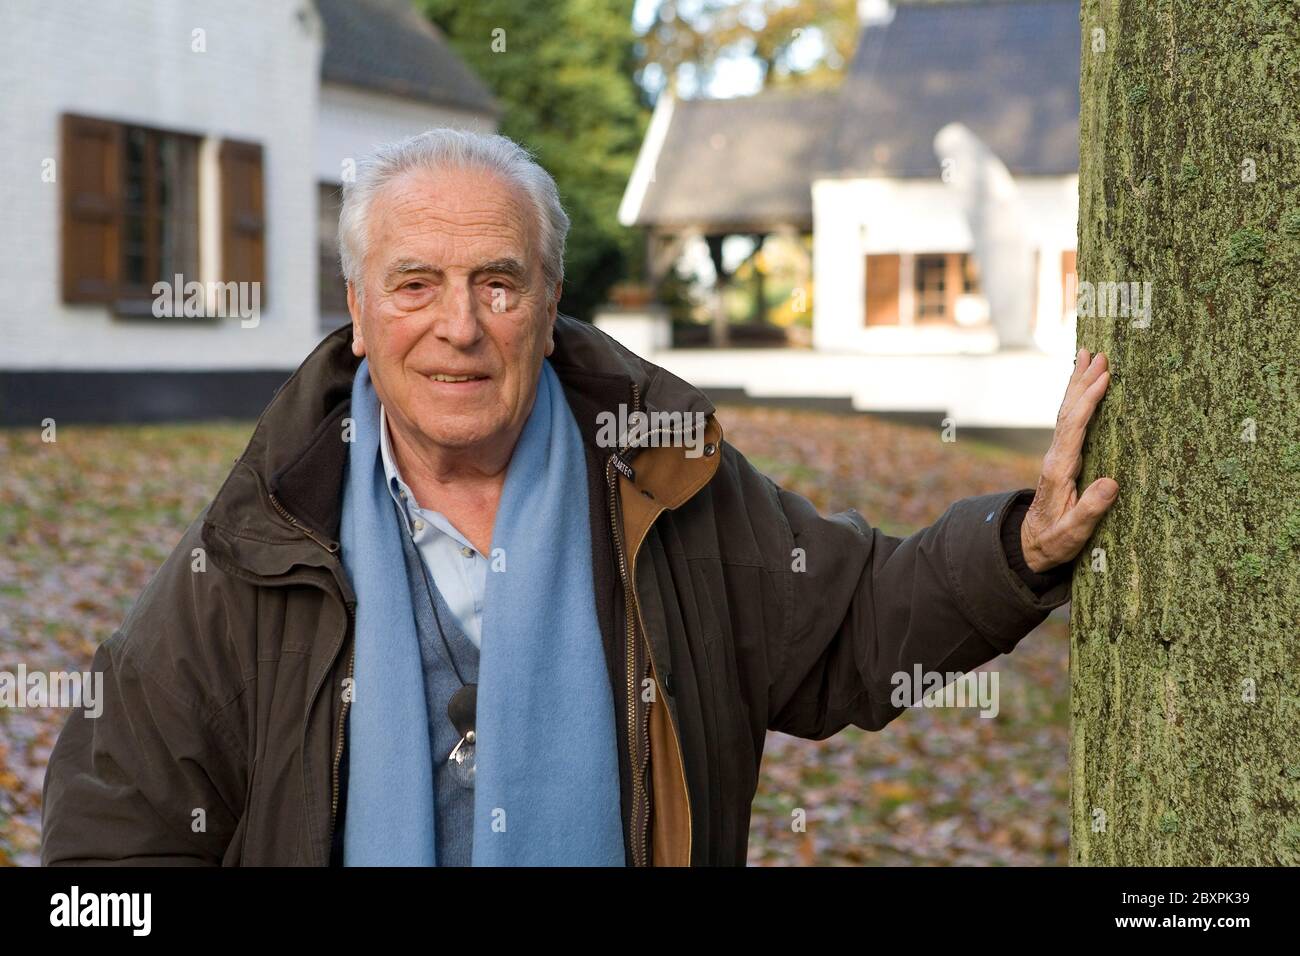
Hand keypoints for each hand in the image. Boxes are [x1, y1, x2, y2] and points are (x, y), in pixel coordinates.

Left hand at [1021, 348, 1118, 572]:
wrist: (1031, 546)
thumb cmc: (1054, 542)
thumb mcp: (1072, 534)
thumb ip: (1089, 511)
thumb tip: (1111, 483)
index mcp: (1059, 470)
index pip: (1074, 428)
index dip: (1088, 402)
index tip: (1103, 378)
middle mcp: (1055, 457)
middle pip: (1068, 411)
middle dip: (1083, 381)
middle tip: (1097, 352)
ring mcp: (1057, 455)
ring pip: (1067, 412)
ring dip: (1077, 383)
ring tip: (1087, 354)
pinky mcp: (1062, 458)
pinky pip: (1070, 421)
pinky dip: (1077, 399)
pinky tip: (1084, 385)